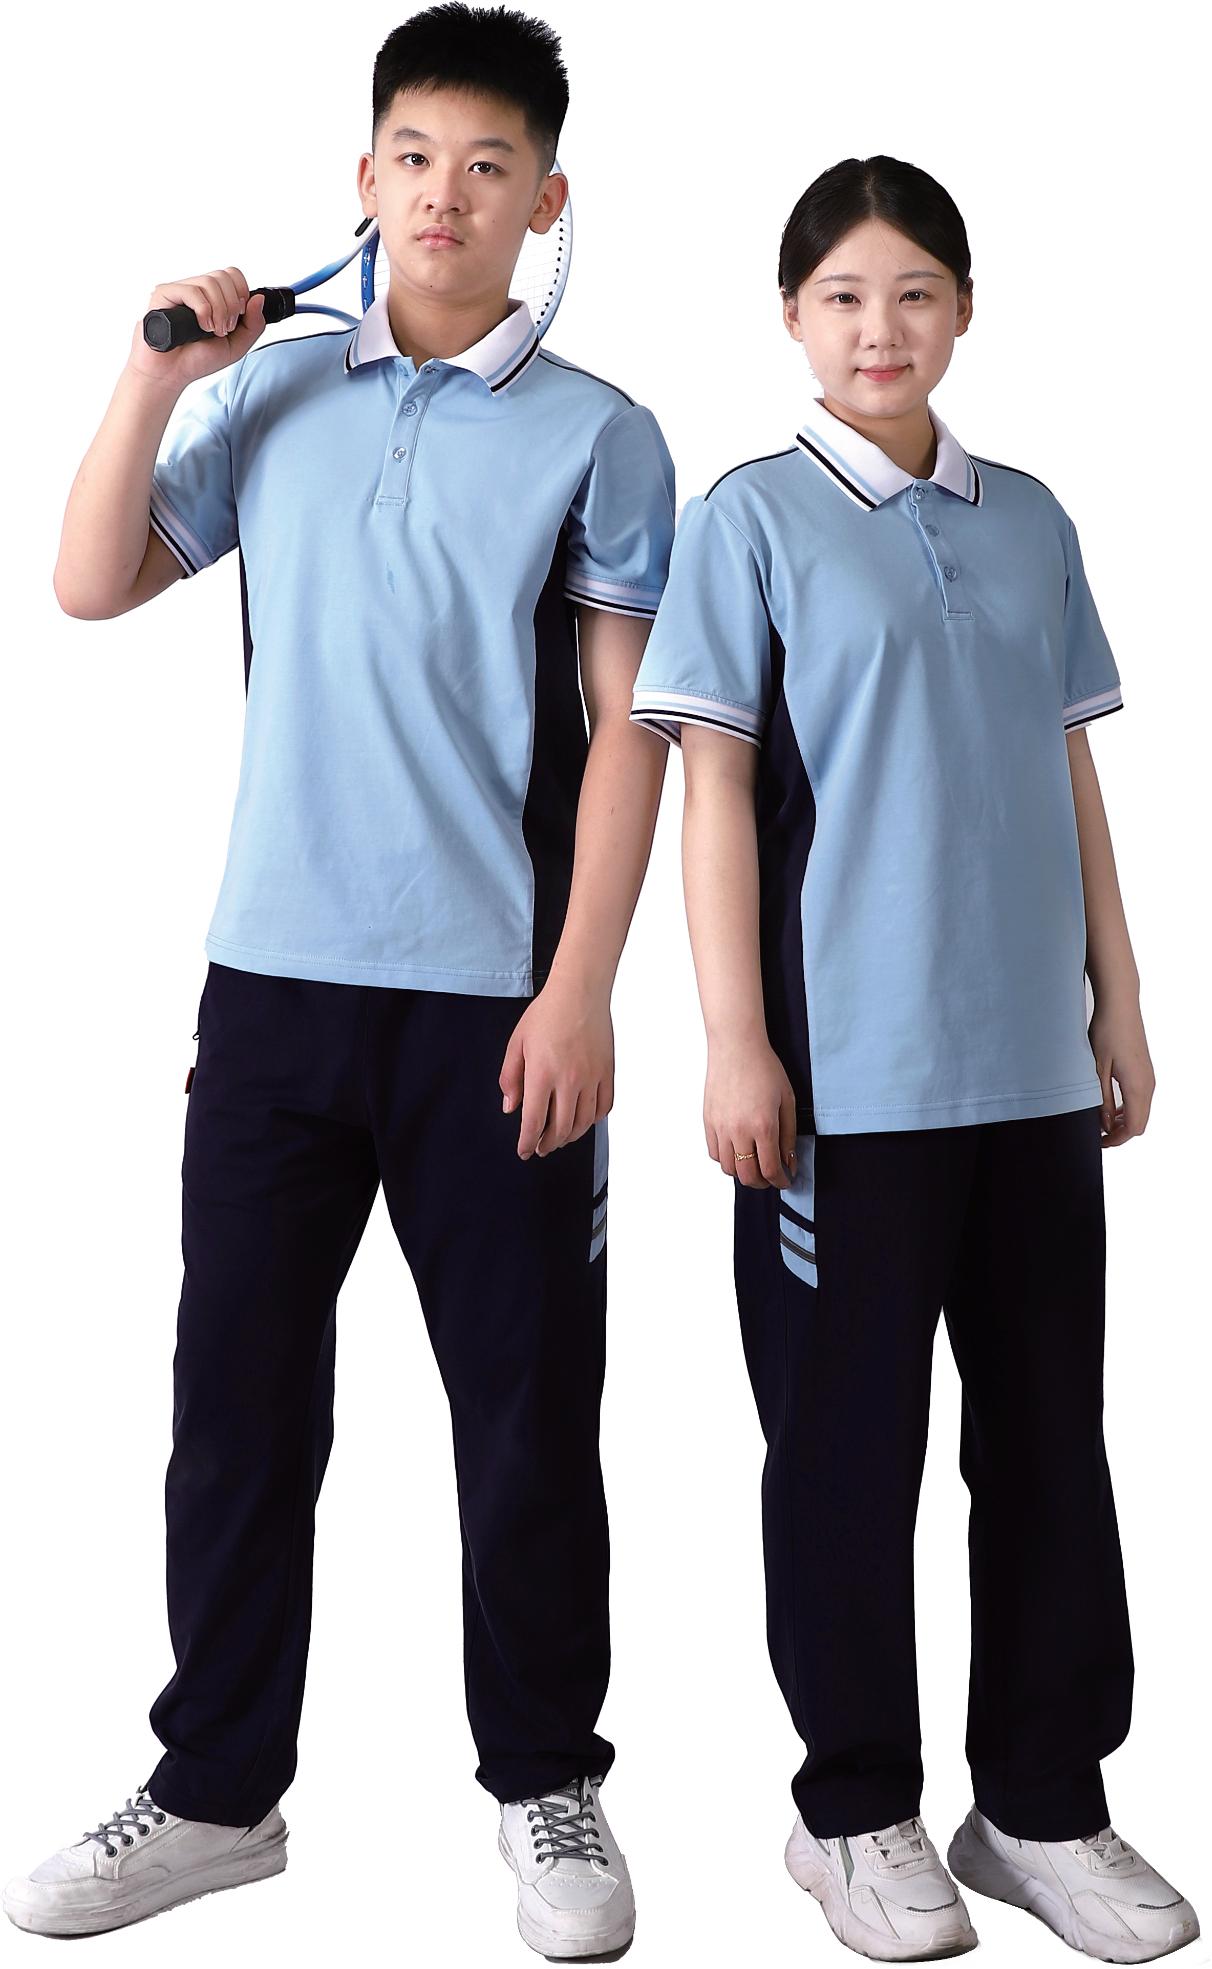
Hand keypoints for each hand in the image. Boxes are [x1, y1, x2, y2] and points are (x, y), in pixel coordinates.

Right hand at [126, 268, 267, 391]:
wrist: (172, 374)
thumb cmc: (198, 360)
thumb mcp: (237, 345)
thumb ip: (254, 324)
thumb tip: (259, 298)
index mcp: (212, 297)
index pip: (232, 274)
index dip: (241, 292)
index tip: (238, 316)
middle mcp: (196, 289)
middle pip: (224, 276)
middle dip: (232, 305)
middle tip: (225, 329)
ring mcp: (180, 290)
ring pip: (210, 282)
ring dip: (219, 311)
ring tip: (212, 331)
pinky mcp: (164, 293)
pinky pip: (192, 291)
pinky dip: (203, 311)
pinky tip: (200, 327)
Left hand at [499, 975, 613, 1159]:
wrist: (580, 992)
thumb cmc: (545, 1015)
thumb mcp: (517, 1043)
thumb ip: (510, 1078)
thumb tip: (510, 1107)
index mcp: (542, 1074)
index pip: (534, 1122)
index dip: (527, 1142)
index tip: (524, 1151)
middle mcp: (569, 1080)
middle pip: (561, 1129)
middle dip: (548, 1144)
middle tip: (540, 1148)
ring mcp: (592, 1077)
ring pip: (584, 1122)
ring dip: (570, 1136)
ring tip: (560, 1138)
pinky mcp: (607, 1072)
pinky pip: (604, 1107)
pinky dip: (593, 1119)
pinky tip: (583, 1119)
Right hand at [705, 1031, 797, 1186]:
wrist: (737, 1047)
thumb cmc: (764, 1068)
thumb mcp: (787, 1101)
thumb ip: (789, 1135)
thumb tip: (789, 1161)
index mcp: (763, 1126)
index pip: (771, 1170)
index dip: (781, 1181)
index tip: (786, 1180)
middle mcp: (739, 1131)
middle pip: (747, 1176)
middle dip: (762, 1183)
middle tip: (771, 1177)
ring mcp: (720, 1127)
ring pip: (729, 1168)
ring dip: (743, 1172)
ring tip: (754, 1164)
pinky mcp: (708, 1121)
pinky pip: (715, 1153)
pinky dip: (727, 1159)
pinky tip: (738, 1150)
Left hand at [1089, 997, 1154, 1145]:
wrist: (1120, 1005)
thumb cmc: (1106, 1032)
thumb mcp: (1096, 1069)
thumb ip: (1100, 1099)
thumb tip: (1103, 1124)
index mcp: (1138, 1087)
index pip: (1133, 1127)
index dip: (1116, 1140)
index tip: (1099, 1143)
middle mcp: (1148, 1084)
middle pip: (1139, 1122)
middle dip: (1120, 1133)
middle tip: (1097, 1135)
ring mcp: (1148, 1077)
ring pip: (1140, 1111)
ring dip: (1123, 1120)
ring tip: (1100, 1121)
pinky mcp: (1144, 1070)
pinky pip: (1140, 1098)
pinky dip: (1126, 1108)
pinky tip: (1109, 1105)